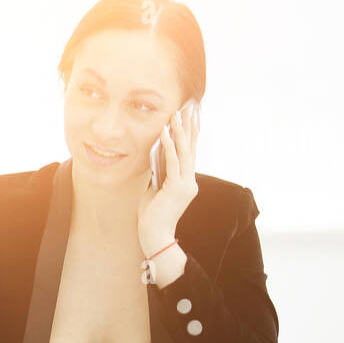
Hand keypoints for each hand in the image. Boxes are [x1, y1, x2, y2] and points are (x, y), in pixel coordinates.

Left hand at [138, 101, 198, 254]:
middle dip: (189, 127)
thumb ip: (158, 174)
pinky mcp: (176, 188)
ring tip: (178, 114)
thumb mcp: (154, 189)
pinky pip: (173, 162)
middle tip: (190, 107)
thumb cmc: (151, 215)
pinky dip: (168, 146)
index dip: (190, 134)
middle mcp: (190, 181)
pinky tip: (165, 132)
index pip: (190, 153)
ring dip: (180, 131)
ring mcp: (186, 185)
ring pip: (184, 152)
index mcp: (186, 182)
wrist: (154, 235)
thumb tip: (156, 157)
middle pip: (191, 148)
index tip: (191, 116)